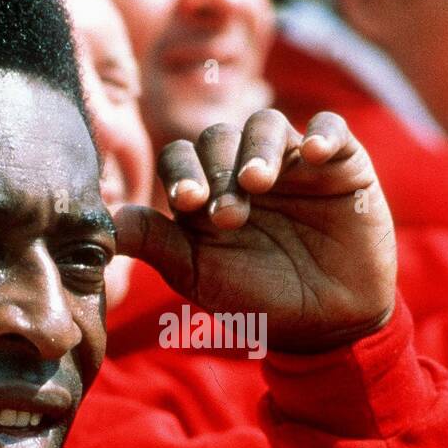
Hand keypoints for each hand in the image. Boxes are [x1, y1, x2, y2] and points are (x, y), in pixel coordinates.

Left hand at [113, 110, 396, 353]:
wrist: (328, 323)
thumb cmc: (258, 299)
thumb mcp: (199, 274)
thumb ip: (156, 243)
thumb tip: (105, 224)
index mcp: (208, 189)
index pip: (183, 157)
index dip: (182, 171)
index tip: (188, 201)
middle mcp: (246, 167)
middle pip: (220, 137)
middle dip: (218, 169)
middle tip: (229, 214)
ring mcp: (293, 162)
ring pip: (268, 125)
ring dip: (259, 148)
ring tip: (259, 182)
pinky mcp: (342, 162)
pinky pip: (333, 129)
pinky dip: (325, 133)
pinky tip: (315, 154)